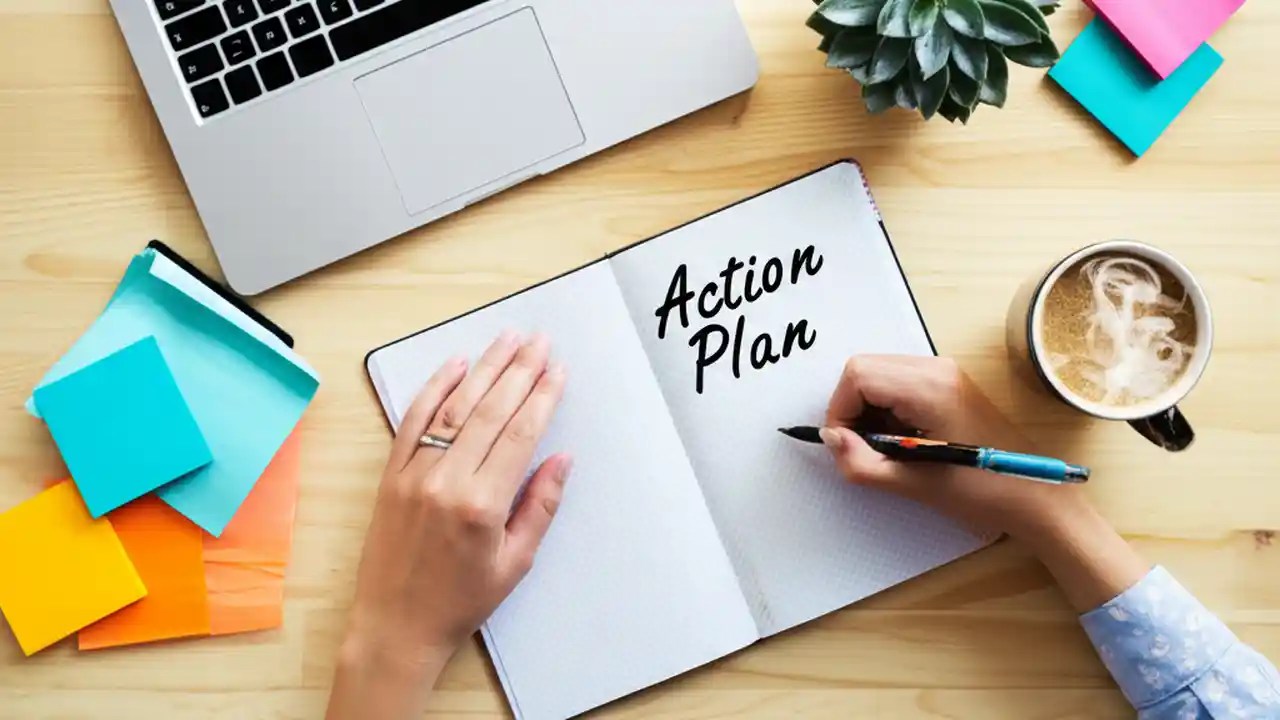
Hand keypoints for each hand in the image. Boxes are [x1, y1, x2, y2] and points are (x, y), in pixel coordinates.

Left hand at [327, 332, 570, 719]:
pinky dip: (434, 390)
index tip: (558, 370)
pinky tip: (455, 366)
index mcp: (481, 505)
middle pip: (490, 411)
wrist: (395, 627)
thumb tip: (561, 459)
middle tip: (540, 341)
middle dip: (519, 371)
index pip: (519, 434)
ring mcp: (414, 475)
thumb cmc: (459, 603)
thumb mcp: (514, 563)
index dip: (542, 397)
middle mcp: (446, 482)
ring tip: (507, 339)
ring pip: (454, 408)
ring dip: (483, 369)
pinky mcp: (391, 476)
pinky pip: (413, 422)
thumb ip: (539, 506)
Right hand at [819, 355, 1089, 542]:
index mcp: (929, 386)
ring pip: (878, 376)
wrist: (1036, 498)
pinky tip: (905, 443)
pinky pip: (898, 385)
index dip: (840, 411)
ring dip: (869, 413)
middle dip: (852, 410)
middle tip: (867, 450)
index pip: (857, 375)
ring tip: (890, 450)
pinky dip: (887, 412)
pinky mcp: (947, 385)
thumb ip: (863, 463)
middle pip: (864, 370)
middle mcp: (935, 368)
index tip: (848, 447)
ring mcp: (943, 374)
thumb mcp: (915, 484)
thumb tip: (830, 440)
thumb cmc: (982, 492)